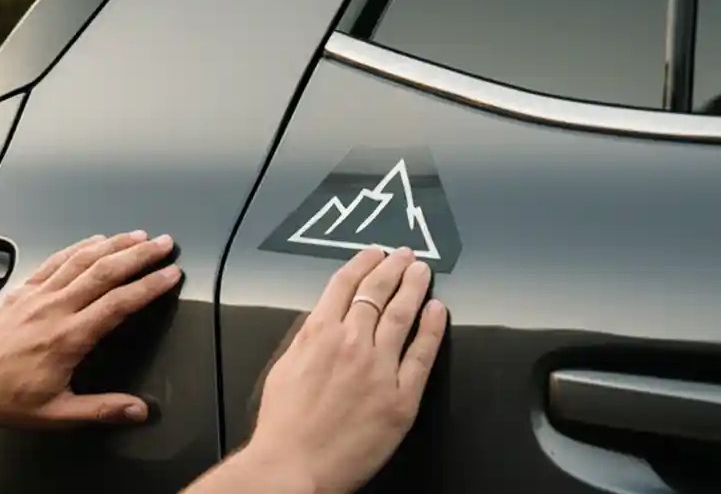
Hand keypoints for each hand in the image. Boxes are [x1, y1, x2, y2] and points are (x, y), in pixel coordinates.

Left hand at [0, 230, 180, 427]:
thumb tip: (138, 410)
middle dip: (139, 254)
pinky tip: (95, 240)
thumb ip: (102, 409)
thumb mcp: (58, 414)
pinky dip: (79, 247)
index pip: (119, 303)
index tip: (170, 275)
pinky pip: (56, 260)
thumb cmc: (6, 398)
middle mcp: (54, 310)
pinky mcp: (24, 290)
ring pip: (82, 259)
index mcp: (67, 339)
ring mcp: (37, 296)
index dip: (149, 286)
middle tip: (163, 244)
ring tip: (138, 236)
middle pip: (105, 271)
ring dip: (114, 244)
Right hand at [240, 246, 446, 492]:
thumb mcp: (286, 367)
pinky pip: (422, 355)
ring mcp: (379, 369)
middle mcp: (351, 343)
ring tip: (423, 272)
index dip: (363, 264)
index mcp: (319, 334)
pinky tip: (437, 311)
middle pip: (377, 292)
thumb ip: (309, 340)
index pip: (345, 285)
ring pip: (401, 315)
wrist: (293, 466)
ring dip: (413, 287)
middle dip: (393, 267)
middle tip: (406, 255)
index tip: (374, 253)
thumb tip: (326, 320)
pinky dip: (431, 328)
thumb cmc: (283, 426)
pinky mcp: (401, 397)